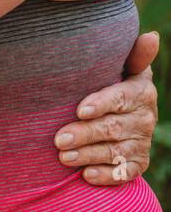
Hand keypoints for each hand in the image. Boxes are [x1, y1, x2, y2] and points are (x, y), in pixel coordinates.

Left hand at [54, 31, 159, 184]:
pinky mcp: (136, 163)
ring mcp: (140, 142)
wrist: (120, 116)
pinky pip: (122, 173)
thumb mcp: (121, 68)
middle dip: (85, 134)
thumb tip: (152, 36)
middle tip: (59, 139)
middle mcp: (144, 118)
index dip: (102, 103)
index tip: (80, 109)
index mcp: (140, 92)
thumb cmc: (111, 85)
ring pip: (114, 152)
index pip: (121, 97)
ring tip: (63, 157)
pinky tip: (86, 175)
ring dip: (88, 155)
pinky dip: (105, 175)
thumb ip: (132, 55)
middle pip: (112, 128)